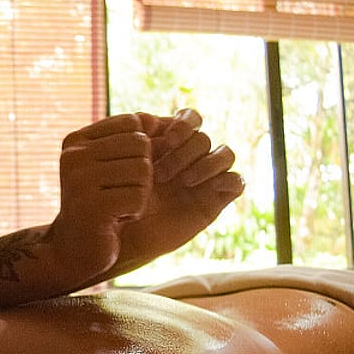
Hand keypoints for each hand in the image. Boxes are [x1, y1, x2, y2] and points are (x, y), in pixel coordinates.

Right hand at [45, 114, 154, 285]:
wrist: (74, 249)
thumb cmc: (98, 204)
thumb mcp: (108, 165)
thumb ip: (127, 139)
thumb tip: (153, 119)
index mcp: (75, 141)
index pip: (132, 123)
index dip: (140, 149)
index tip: (121, 173)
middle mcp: (73, 156)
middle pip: (141, 145)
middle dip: (142, 173)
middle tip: (121, 192)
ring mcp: (79, 181)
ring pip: (143, 171)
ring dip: (140, 194)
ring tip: (117, 206)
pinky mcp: (91, 207)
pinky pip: (138, 198)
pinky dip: (135, 211)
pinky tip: (116, 219)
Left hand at [113, 109, 243, 274]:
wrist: (121, 236)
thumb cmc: (117, 199)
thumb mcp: (120, 166)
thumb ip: (131, 138)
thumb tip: (147, 117)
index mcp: (171, 144)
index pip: (191, 118)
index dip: (184, 123)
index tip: (166, 140)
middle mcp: (190, 159)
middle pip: (204, 138)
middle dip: (184, 152)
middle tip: (160, 173)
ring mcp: (205, 179)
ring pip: (225, 153)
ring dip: (206, 163)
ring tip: (183, 182)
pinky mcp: (215, 200)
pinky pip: (236, 181)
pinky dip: (226, 180)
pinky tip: (198, 189)